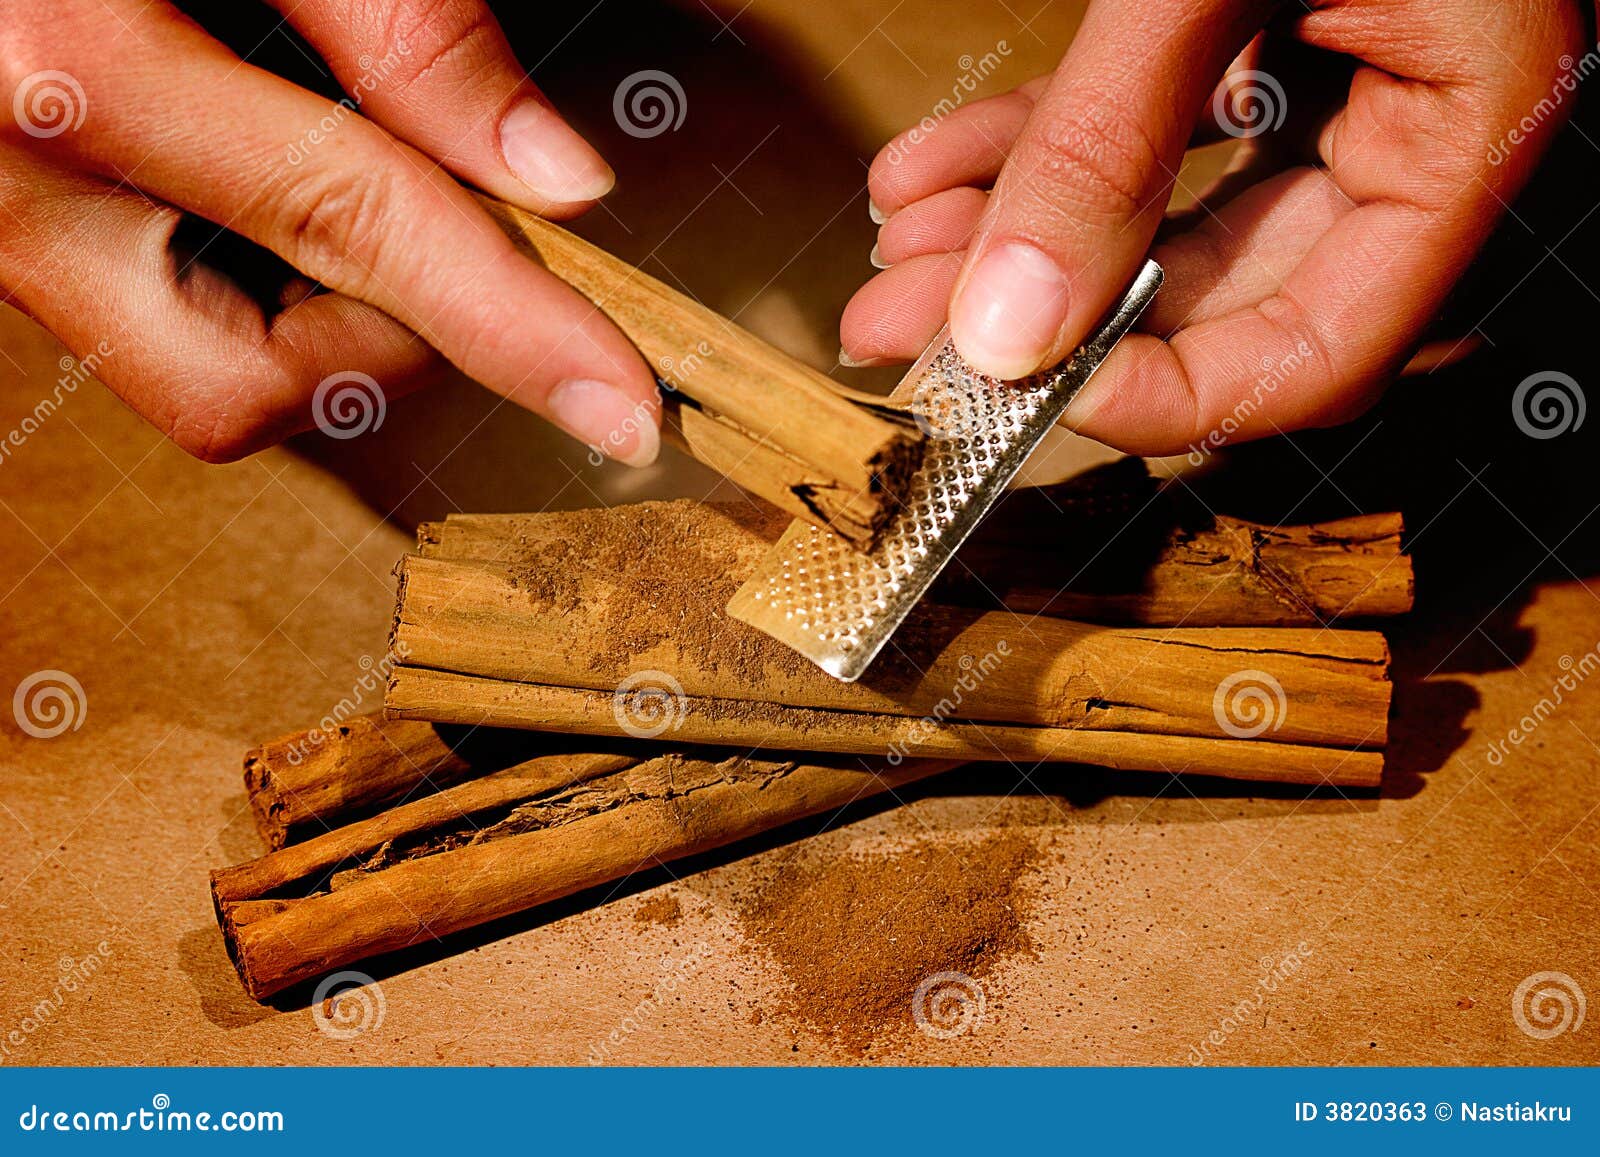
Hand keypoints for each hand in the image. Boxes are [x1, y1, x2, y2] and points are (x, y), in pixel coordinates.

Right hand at [0, 0, 659, 464]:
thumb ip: (398, 21)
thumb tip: (551, 177)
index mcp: (69, 65)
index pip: (355, 226)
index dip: (512, 322)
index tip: (622, 401)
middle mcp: (4, 186)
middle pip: (247, 383)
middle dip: (384, 336)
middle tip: (430, 221)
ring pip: (196, 383)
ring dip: (316, 326)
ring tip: (329, 185)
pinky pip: (150, 329)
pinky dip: (249, 294)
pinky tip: (261, 192)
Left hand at [842, 0, 1588, 456]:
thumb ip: (1110, 140)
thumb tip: (1008, 330)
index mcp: (1466, 120)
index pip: (1320, 348)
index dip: (1165, 395)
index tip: (1018, 387)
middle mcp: (1414, 127)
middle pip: (1221, 296)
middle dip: (1042, 311)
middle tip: (901, 323)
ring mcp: (1344, 86)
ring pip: (1169, 220)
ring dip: (1020, 236)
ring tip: (894, 242)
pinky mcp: (1275, 40)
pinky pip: (1161, 131)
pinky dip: (1044, 147)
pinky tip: (930, 170)